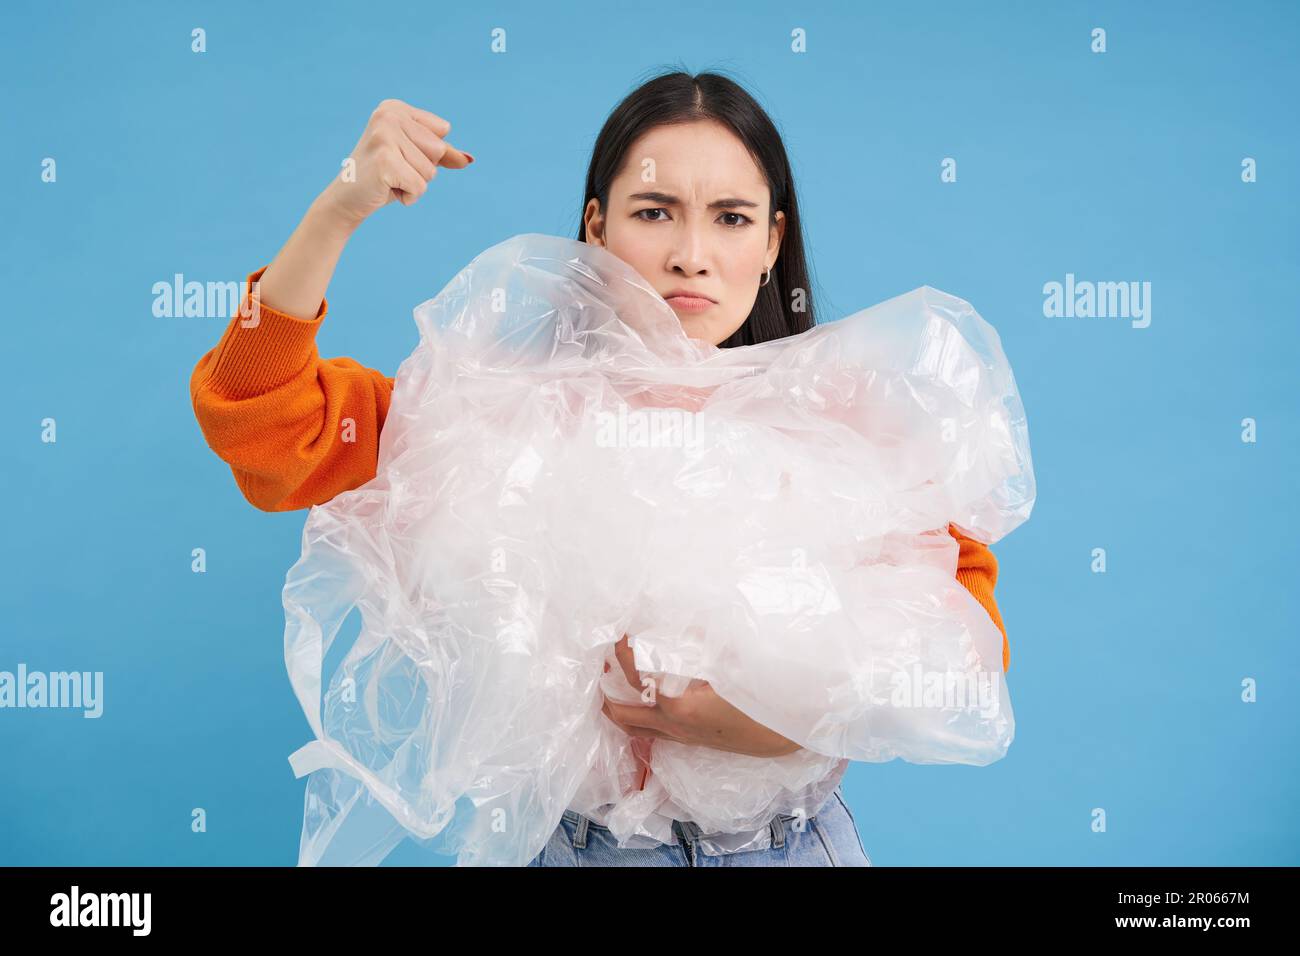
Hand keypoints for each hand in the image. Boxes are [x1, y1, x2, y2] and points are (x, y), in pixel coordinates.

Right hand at [317, 98, 473, 229]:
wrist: (347, 198)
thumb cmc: (384, 176)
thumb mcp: (415, 159)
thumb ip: (443, 155)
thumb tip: (469, 159)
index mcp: (395, 107)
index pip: (442, 131)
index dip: (426, 153)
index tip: (399, 155)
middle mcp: (388, 115)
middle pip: (438, 150)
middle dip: (422, 169)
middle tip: (394, 170)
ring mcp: (384, 137)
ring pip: (431, 171)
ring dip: (415, 184)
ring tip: (390, 179)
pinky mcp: (385, 161)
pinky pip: (421, 187)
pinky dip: (409, 196)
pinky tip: (387, 189)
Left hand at [600, 633, 803, 757]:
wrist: (779, 736)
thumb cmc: (758, 701)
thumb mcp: (730, 665)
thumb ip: (703, 642)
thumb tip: (684, 623)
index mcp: (679, 706)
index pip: (637, 678)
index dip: (624, 654)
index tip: (619, 635)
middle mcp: (673, 726)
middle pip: (622, 714)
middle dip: (606, 691)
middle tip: (602, 665)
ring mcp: (680, 737)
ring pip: (634, 728)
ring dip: (617, 707)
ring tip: (610, 686)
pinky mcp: (689, 740)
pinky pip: (651, 731)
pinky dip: (638, 714)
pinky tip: (643, 699)